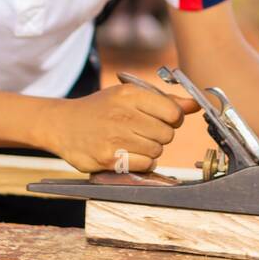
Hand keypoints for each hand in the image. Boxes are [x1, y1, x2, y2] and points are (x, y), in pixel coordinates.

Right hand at [42, 81, 198, 173]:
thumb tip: (195, 104)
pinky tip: (127, 154)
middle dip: (159, 135)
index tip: (162, 120)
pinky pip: (145, 165)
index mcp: (129, 94)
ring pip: (157, 151)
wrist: (63, 124)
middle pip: (167, 134)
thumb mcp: (128, 95)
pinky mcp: (109, 159)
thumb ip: (164, 101)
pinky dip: (142, 163)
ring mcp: (114, 137)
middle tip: (142, 132)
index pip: (173, 113)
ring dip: (150, 150)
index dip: (173, 119)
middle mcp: (122, 114)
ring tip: (132, 142)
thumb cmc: (101, 109)